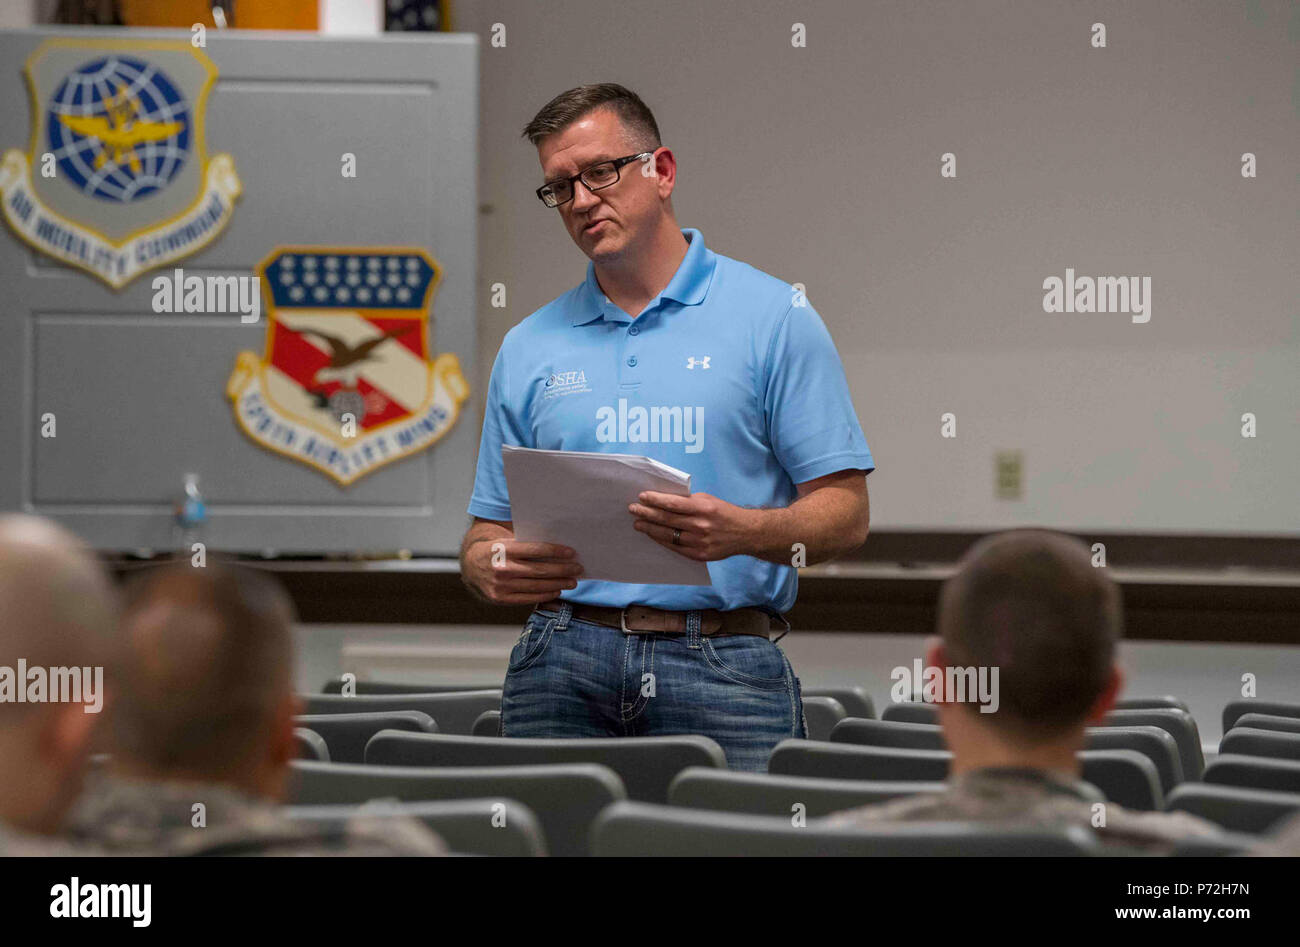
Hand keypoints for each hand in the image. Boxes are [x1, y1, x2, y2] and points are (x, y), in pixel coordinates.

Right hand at [463, 538, 583, 604]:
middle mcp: (502, 568)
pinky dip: (545, 594)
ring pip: (537, 586)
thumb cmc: (496, 549)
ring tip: (572, 581)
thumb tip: (558, 549)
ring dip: (558, 584)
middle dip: (563, 570)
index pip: (536, 550)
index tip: (572, 553)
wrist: (470, 565)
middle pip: (540, 570)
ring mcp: (501, 585)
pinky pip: (528, 598)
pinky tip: (557, 590)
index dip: (556, 552)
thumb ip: (527, 544)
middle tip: (578, 568)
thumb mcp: (507, 540)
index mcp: (504, 549)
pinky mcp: (501, 598)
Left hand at [628, 491, 756, 560]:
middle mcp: (700, 525)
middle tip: (633, 510)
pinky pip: (674, 547)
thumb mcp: (708, 500)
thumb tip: (663, 500)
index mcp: (703, 508)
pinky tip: (653, 535)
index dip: (655, 500)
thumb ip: (688, 501)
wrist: (745, 533)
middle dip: (647, 514)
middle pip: (667, 519)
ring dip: (650, 529)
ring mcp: (699, 542)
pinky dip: (662, 540)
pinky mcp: (698, 554)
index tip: (641, 497)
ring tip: (638, 524)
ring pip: (668, 535)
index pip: (673, 503)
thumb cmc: (724, 513)